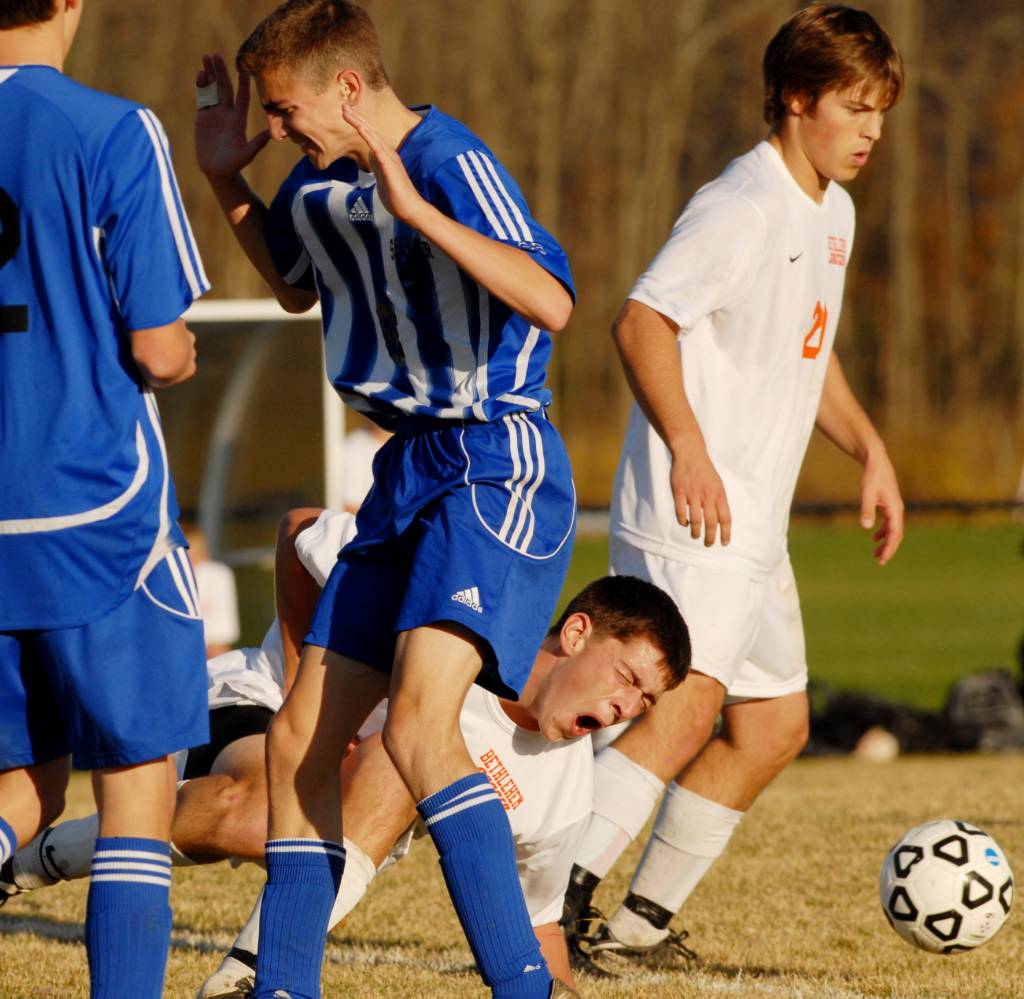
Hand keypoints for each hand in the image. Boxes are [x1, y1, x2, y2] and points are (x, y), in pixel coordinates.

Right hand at [194, 53, 270, 178]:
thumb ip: (257, 144)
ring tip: (207, 57)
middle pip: (224, 88)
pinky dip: (201, 86)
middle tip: (217, 55)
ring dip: (210, 74)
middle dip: (221, 72)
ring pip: (212, 89)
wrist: (218, 171)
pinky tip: (201, 75)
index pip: (241, 97)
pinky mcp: (203, 117)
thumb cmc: (234, 164)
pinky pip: (202, 98)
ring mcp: (214, 114)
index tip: (243, 68)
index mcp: (238, 120)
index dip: (242, 83)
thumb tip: (272, 135)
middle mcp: (227, 113)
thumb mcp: (247, 154)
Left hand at [342, 104, 427, 225]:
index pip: (370, 137)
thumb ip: (377, 166)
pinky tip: (360, 128)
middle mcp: (388, 153)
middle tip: (343, 106)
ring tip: (346, 111)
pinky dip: (368, 137)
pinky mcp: (389, 165)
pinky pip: (377, 148)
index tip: (347, 115)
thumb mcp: (383, 178)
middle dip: (356, 118)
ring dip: (359, 122)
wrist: (409, 208)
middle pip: (370, 131)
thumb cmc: (397, 197)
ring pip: (372, 136)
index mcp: (385, 156)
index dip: (359, 125)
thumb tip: (371, 158)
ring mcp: (389, 158)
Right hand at [669, 445, 731, 546]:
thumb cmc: (705, 470)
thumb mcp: (718, 484)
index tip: (724, 543)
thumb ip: (719, 501)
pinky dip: (683, 521)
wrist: (691, 453)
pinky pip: (681, 512)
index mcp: (719, 494)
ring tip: (696, 536)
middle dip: (710, 537)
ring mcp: (693, 494)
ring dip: (696, 532)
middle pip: (711, 523)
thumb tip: (720, 520)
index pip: (725, 518)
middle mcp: (707, 495)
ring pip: (696, 520)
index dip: (726, 533)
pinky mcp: (680, 492)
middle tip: (708, 544)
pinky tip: (685, 523)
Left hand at [859, 450, 903, 564]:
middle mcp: (897, 509)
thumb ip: (867, 510)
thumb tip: (866, 528)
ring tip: (876, 553)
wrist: (875, 461)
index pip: (894, 534)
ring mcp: (894, 507)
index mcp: (895, 509)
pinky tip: (874, 536)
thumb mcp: (867, 493)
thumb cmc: (871, 476)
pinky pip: (889, 523)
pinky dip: (883, 531)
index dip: (889, 548)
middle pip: (896, 535)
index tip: (881, 559)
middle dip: (889, 548)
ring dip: (886, 541)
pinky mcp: (889, 504)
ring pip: (893, 529)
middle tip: (879, 561)